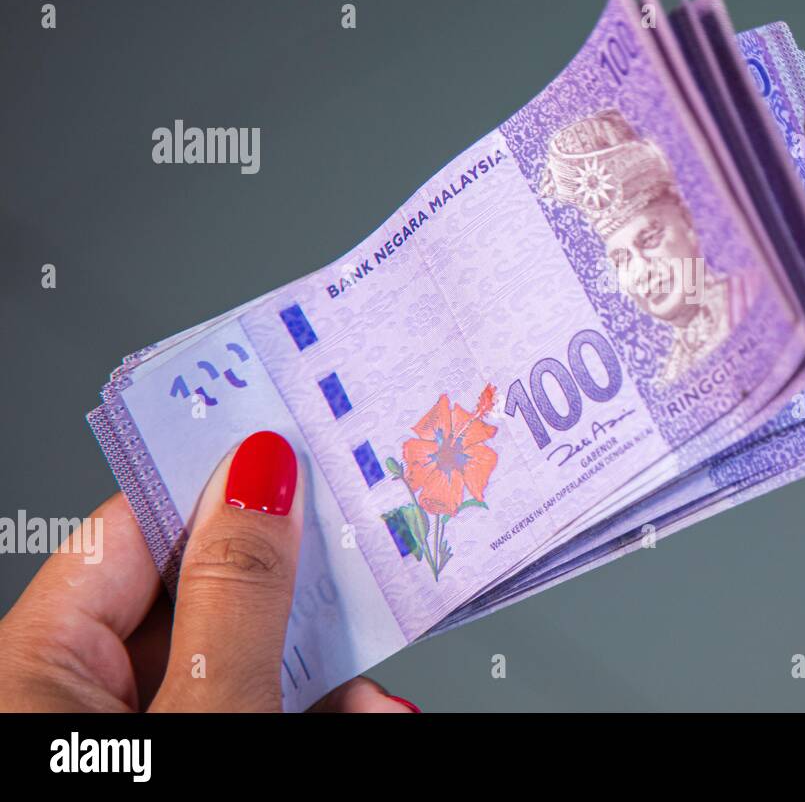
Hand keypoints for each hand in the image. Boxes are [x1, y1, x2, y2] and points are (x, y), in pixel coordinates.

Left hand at [0, 431, 420, 711]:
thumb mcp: (207, 712)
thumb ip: (236, 596)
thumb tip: (260, 471)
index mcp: (36, 667)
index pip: (134, 532)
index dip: (221, 483)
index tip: (298, 441)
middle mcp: (77, 697)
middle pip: (204, 598)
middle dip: (299, 594)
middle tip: (368, 554)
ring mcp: (138, 733)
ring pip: (243, 666)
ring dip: (327, 670)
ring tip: (376, 682)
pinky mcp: (189, 754)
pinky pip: (254, 709)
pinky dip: (316, 709)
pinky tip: (363, 709)